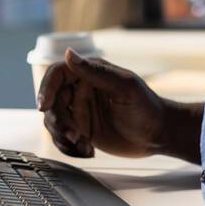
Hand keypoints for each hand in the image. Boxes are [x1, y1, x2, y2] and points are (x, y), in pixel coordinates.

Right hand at [36, 49, 168, 158]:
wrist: (159, 134)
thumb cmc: (147, 107)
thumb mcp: (124, 87)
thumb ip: (96, 72)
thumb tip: (68, 53)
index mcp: (90, 74)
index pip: (58, 74)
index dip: (47, 88)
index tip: (45, 106)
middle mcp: (81, 91)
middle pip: (52, 102)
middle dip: (57, 120)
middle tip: (74, 135)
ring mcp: (81, 112)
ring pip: (54, 121)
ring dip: (62, 136)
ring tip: (82, 144)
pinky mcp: (82, 131)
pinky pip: (63, 138)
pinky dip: (69, 147)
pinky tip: (87, 151)